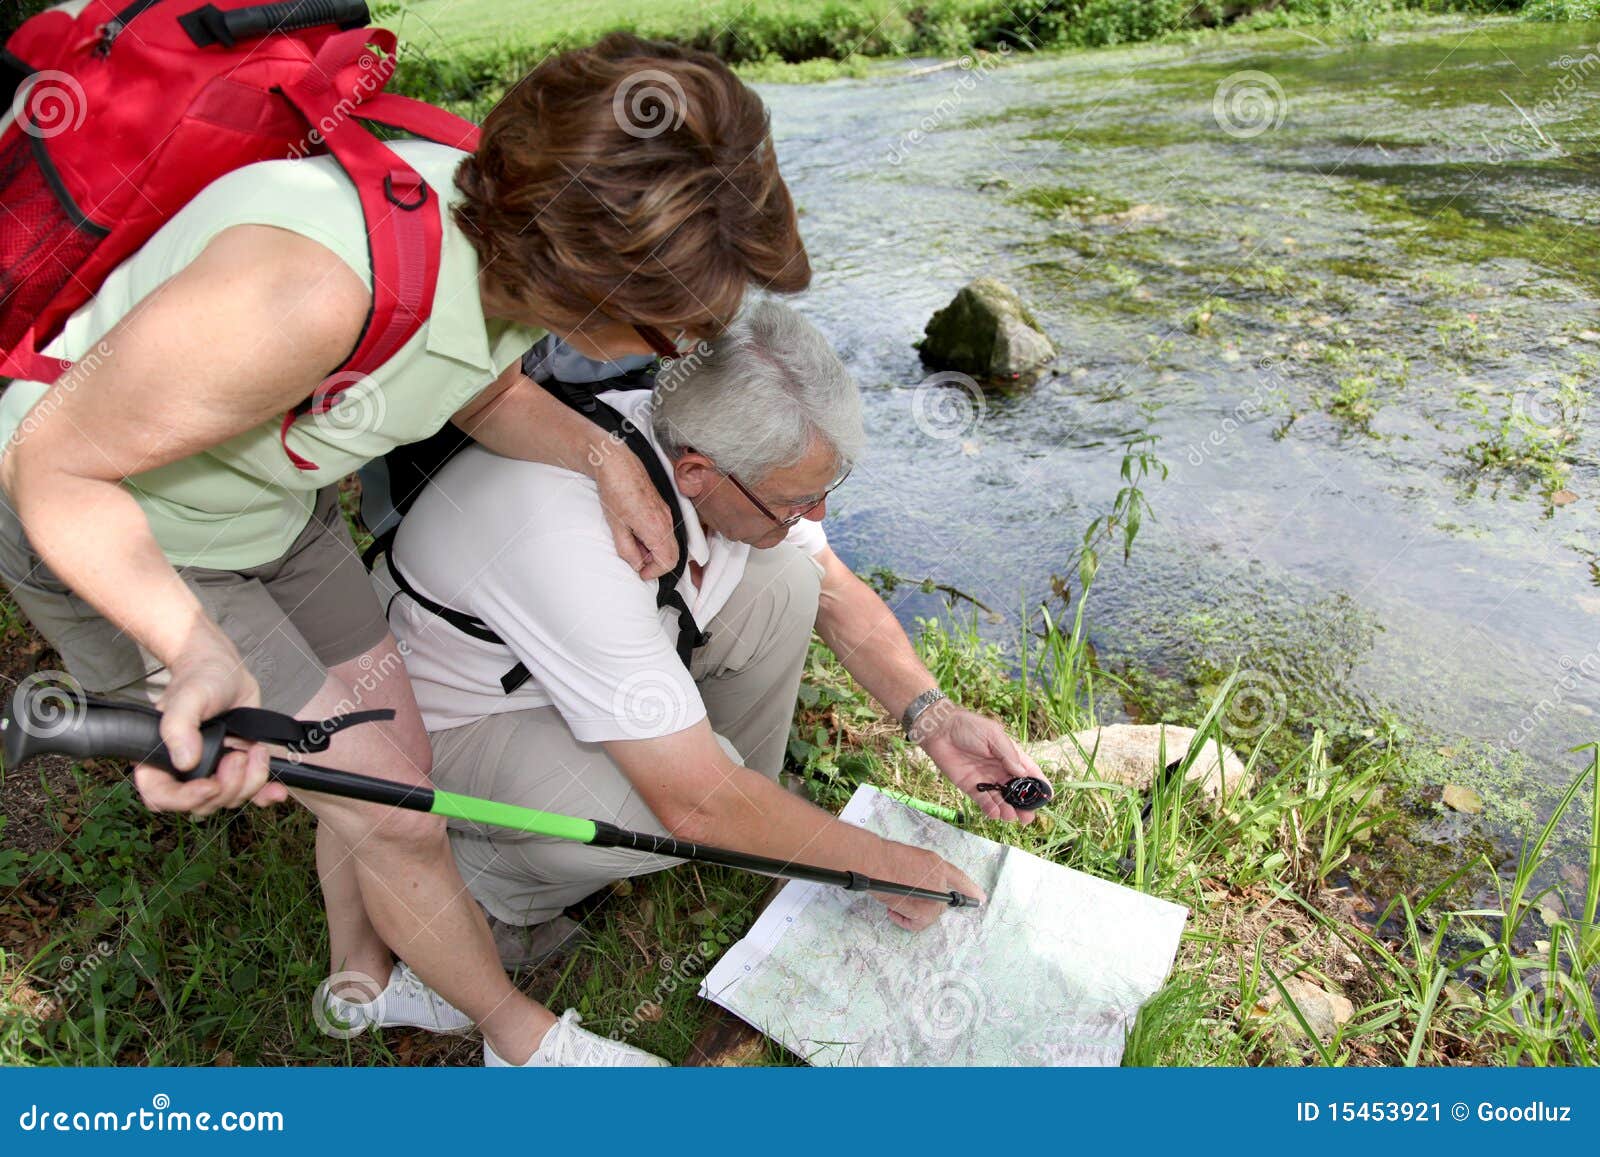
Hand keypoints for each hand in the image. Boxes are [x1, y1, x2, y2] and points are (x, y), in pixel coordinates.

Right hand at [134, 629, 286, 816]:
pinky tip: (276, 792)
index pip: (162, 797)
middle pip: (202, 804)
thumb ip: (179, 726)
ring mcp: (213, 771)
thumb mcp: (186, 697)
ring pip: (229, 799)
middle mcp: (184, 771)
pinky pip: (251, 793)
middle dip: (226, 787)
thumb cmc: (198, 679)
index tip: (209, 786)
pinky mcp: (238, 767)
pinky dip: (264, 796)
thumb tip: (185, 761)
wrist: (227, 671)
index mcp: (160, 759)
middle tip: (237, 756)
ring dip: (249, 782)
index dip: (185, 800)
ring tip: (254, 750)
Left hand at [596, 451, 677, 580]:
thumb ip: (628, 550)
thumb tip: (637, 565)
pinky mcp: (663, 508)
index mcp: (656, 528)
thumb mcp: (616, 527)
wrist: (617, 464)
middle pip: (673, 555)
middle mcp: (666, 521)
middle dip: (655, 563)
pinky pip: (665, 531)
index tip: (640, 572)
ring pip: (669, 543)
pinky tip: (635, 531)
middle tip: (636, 561)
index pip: (668, 562)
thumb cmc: (615, 491)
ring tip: (632, 543)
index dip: (654, 572)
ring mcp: (666, 513)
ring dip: (654, 551)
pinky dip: (654, 539)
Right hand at [876, 845, 985, 931]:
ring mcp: (934, 896)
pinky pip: (918, 923)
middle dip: (925, 906)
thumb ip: (922, 872)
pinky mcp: (925, 910)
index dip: (970, 889)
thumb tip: (917, 885)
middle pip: (941, 902)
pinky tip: (893, 911)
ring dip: (913, 914)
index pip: (959, 879)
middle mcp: (940, 880)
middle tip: (905, 901)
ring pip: (929, 914)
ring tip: (894, 903)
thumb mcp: (911, 859)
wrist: (876, 862)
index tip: (981, 898)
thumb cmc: (885, 858)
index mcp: (937, 865)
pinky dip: (905, 921)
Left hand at [919, 707, 1042, 824]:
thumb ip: (1008, 755)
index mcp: (1010, 755)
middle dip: (1024, 804)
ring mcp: (986, 779)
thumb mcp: (993, 736)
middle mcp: (1000, 769)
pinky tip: (996, 814)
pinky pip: (983, 800)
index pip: (1029, 772)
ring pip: (1001, 799)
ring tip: (1011, 817)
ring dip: (1007, 809)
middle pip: (1017, 791)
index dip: (1039, 785)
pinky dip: (990, 809)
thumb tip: (1022, 773)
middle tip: (1028, 817)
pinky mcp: (970, 786)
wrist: (940, 730)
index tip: (1047, 798)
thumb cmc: (968, 726)